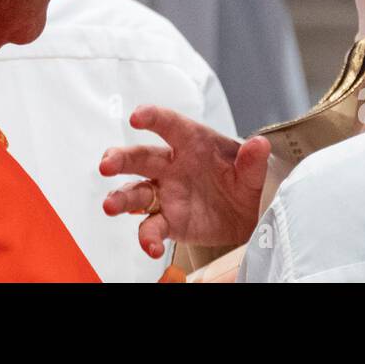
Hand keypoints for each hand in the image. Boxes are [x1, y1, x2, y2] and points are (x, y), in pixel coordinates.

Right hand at [99, 105, 270, 257]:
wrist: (250, 213)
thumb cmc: (247, 179)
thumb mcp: (255, 170)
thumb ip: (253, 160)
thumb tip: (258, 144)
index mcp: (192, 142)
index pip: (168, 124)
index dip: (151, 117)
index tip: (137, 116)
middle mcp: (172, 165)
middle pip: (140, 157)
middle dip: (120, 158)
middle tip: (106, 164)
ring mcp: (165, 193)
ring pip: (135, 193)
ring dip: (120, 198)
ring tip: (109, 206)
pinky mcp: (168, 221)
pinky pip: (151, 228)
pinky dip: (148, 238)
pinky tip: (151, 247)